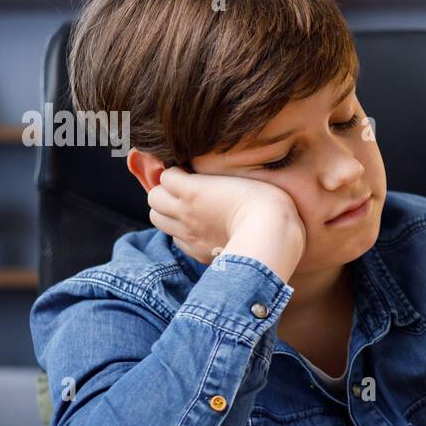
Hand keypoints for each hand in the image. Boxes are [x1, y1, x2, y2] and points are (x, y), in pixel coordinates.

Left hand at [146, 166, 305, 278]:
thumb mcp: (240, 178)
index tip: (191, 175)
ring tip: (187, 211)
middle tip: (183, 193)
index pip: (166, 175)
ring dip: (168, 213)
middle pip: (153, 197)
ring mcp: (188, 234)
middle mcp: (184, 212)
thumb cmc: (264, 201)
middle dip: (165, 193)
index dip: (179, 173)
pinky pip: (177, 240)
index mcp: (192, 190)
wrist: (272, 236)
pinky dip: (183, 234)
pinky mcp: (197, 252)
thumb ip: (215, 177)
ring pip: (157, 219)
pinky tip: (201, 230)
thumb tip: (202, 178)